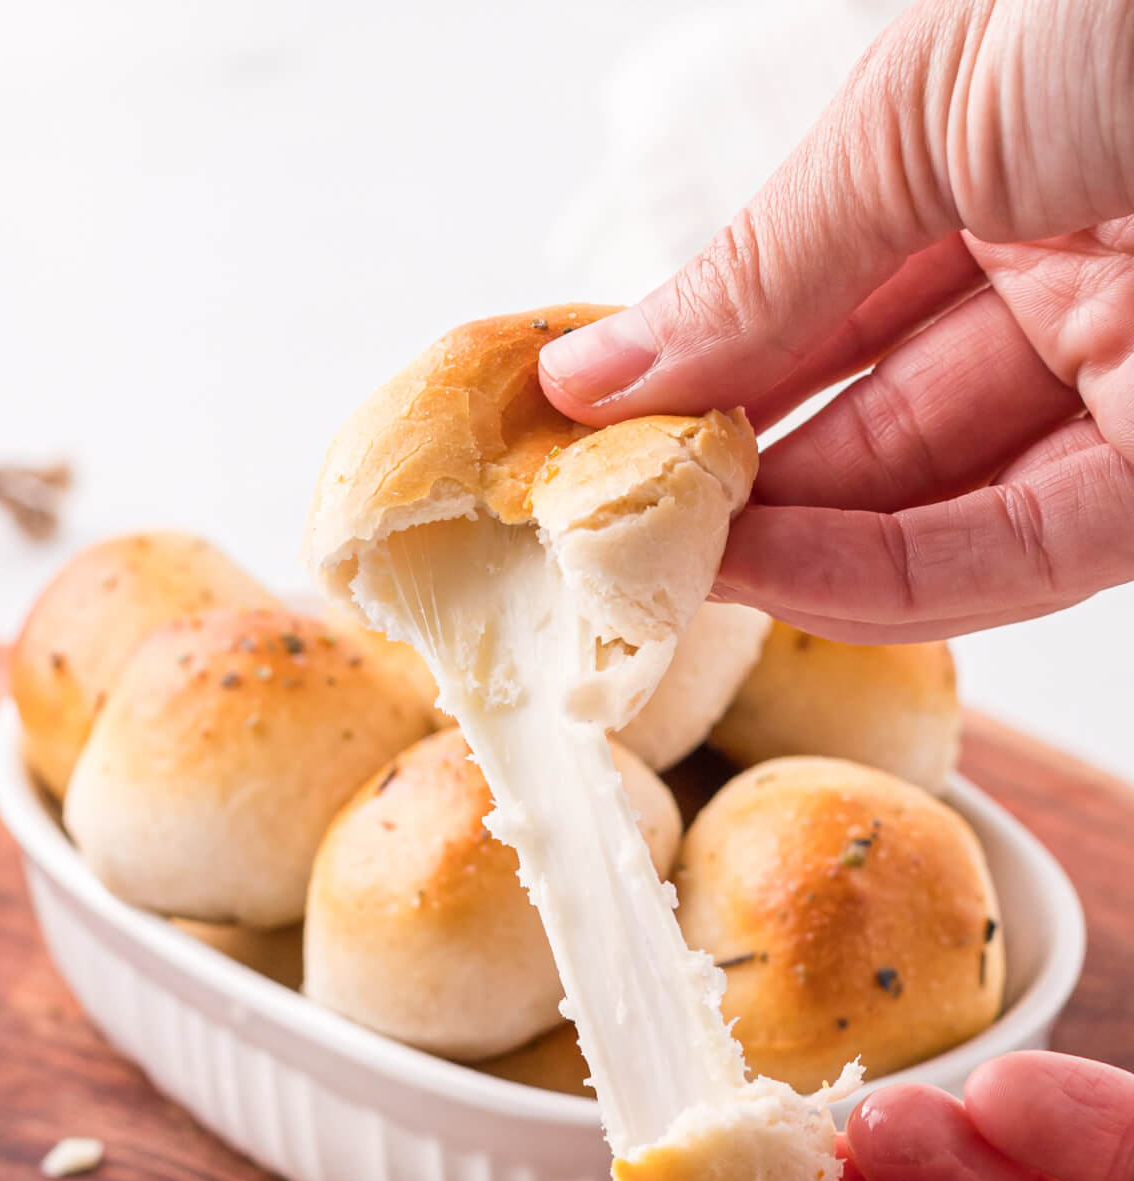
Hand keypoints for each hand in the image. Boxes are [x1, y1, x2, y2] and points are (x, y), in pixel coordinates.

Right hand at [538, 0, 1133, 641]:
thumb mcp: (918, 115)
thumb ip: (768, 267)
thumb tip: (605, 367)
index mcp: (997, 154)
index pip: (820, 293)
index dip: (703, 361)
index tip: (588, 422)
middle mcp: (1058, 276)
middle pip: (865, 411)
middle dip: (734, 468)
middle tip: (607, 517)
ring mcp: (1119, 385)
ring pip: (926, 501)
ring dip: (787, 543)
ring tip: (654, 561)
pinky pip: (1007, 551)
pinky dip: (880, 577)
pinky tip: (766, 574)